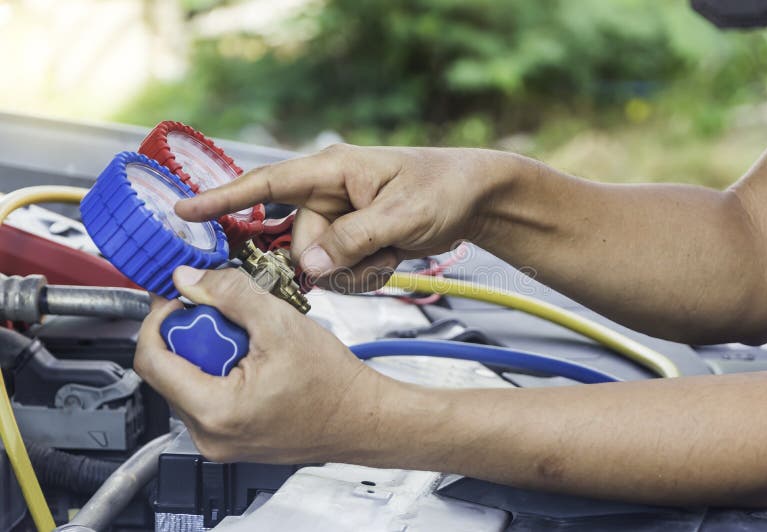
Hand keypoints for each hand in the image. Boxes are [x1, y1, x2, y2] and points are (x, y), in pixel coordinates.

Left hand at [133, 265, 395, 463]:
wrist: (363, 417)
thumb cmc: (333, 384)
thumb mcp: (279, 323)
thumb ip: (229, 293)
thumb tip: (188, 278)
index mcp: (215, 411)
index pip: (150, 360)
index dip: (159, 319)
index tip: (178, 297)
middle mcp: (208, 435)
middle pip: (168, 370)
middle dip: (193, 333)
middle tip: (229, 318)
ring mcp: (217, 442)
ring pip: (186, 382)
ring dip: (207, 351)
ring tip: (248, 343)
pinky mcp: (229, 439)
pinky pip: (205, 397)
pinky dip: (220, 371)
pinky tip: (252, 361)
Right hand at [175, 145, 522, 291]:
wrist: (473, 197)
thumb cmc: (442, 188)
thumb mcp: (400, 215)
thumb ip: (351, 240)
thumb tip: (307, 265)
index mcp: (332, 170)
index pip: (267, 183)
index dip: (222, 198)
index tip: (183, 210)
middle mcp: (329, 193)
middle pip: (298, 241)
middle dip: (331, 260)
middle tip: (372, 256)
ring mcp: (340, 218)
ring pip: (318, 261)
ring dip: (352, 271)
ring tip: (387, 255)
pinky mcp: (352, 239)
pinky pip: (338, 268)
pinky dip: (362, 275)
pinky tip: (389, 261)